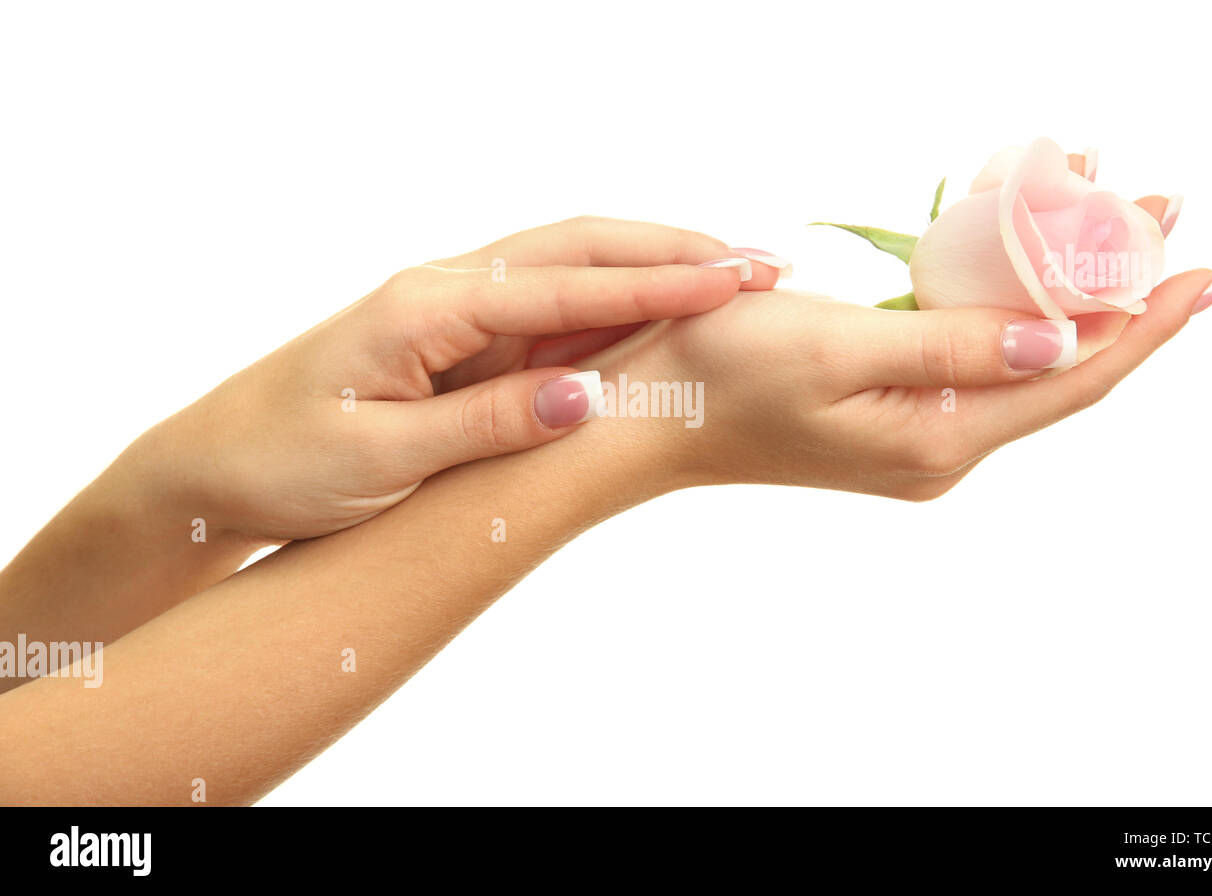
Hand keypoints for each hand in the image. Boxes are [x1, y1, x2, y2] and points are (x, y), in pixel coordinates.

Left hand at [130, 217, 785, 540]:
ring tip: (735, 281)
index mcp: (427, 309)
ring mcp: (456, 311)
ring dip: (653, 268)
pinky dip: (616, 304)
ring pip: (573, 270)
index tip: (738, 280)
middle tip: (766, 266)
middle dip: (676, 252)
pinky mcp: (461, 339)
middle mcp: (447, 291)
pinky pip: (552, 311)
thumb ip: (487, 421)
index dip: (659, 282)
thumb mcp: (380, 455)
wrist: (212, 467)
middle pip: (580, 248)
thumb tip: (586, 393)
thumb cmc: (280, 461)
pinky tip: (662, 316)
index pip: (566, 285)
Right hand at [576, 268, 1211, 500]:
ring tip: (1104, 231)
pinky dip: (1010, 315)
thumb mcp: (839, 349)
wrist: (649, 416)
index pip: (1072, 379)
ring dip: (1066, 301)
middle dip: (1118, 298)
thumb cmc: (722, 376)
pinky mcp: (894, 420)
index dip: (1143, 321)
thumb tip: (1063, 346)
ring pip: (1022, 366)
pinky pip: (978, 366)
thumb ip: (955, 348)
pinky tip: (1022, 279)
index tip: (1201, 264)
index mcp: (936, 440)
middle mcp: (940, 451)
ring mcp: (918, 440)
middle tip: (1157, 214)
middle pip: (1060, 372)